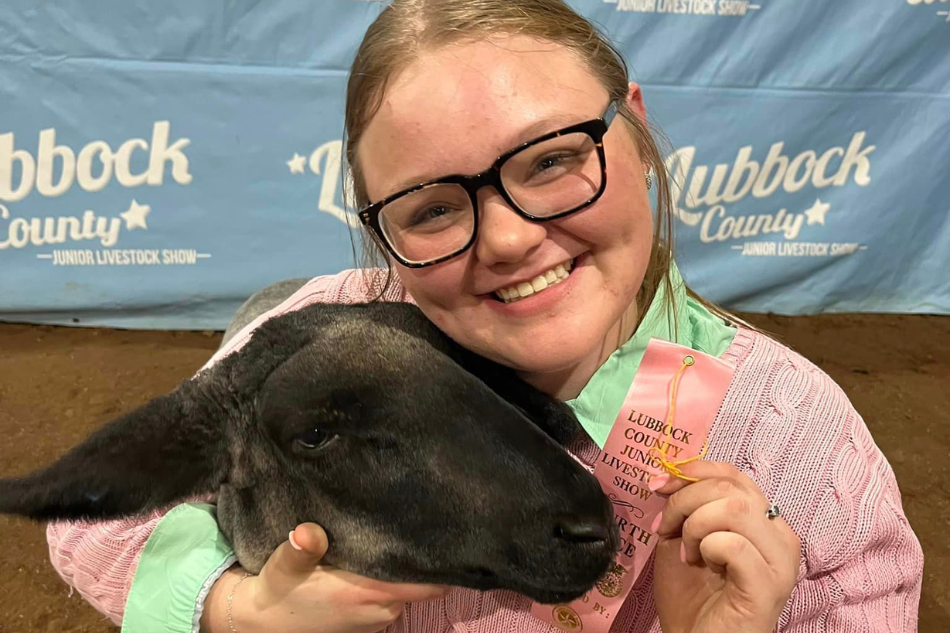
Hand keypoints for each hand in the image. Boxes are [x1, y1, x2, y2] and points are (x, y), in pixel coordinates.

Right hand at [201, 523, 448, 632]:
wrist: (262, 621)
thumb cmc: (277, 588)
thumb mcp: (283, 565)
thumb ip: (300, 549)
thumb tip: (307, 533)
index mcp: (366, 594)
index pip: (427, 583)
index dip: (443, 561)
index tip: (450, 533)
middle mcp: (380, 610)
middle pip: (424, 582)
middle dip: (426, 557)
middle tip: (427, 519)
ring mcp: (378, 618)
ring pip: (410, 588)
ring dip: (409, 568)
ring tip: (408, 533)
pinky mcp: (371, 621)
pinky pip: (396, 596)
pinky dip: (396, 579)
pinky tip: (388, 556)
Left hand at [650, 462, 799, 632]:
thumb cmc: (691, 596)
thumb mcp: (682, 537)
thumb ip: (683, 505)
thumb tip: (666, 475)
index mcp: (763, 522)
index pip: (733, 475)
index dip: (693, 471)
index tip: (658, 484)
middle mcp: (781, 536)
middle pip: (730, 488)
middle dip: (685, 501)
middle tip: (666, 528)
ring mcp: (780, 561)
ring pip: (734, 510)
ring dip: (696, 525)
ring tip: (688, 552)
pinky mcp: (769, 586)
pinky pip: (734, 545)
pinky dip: (708, 548)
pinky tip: (704, 566)